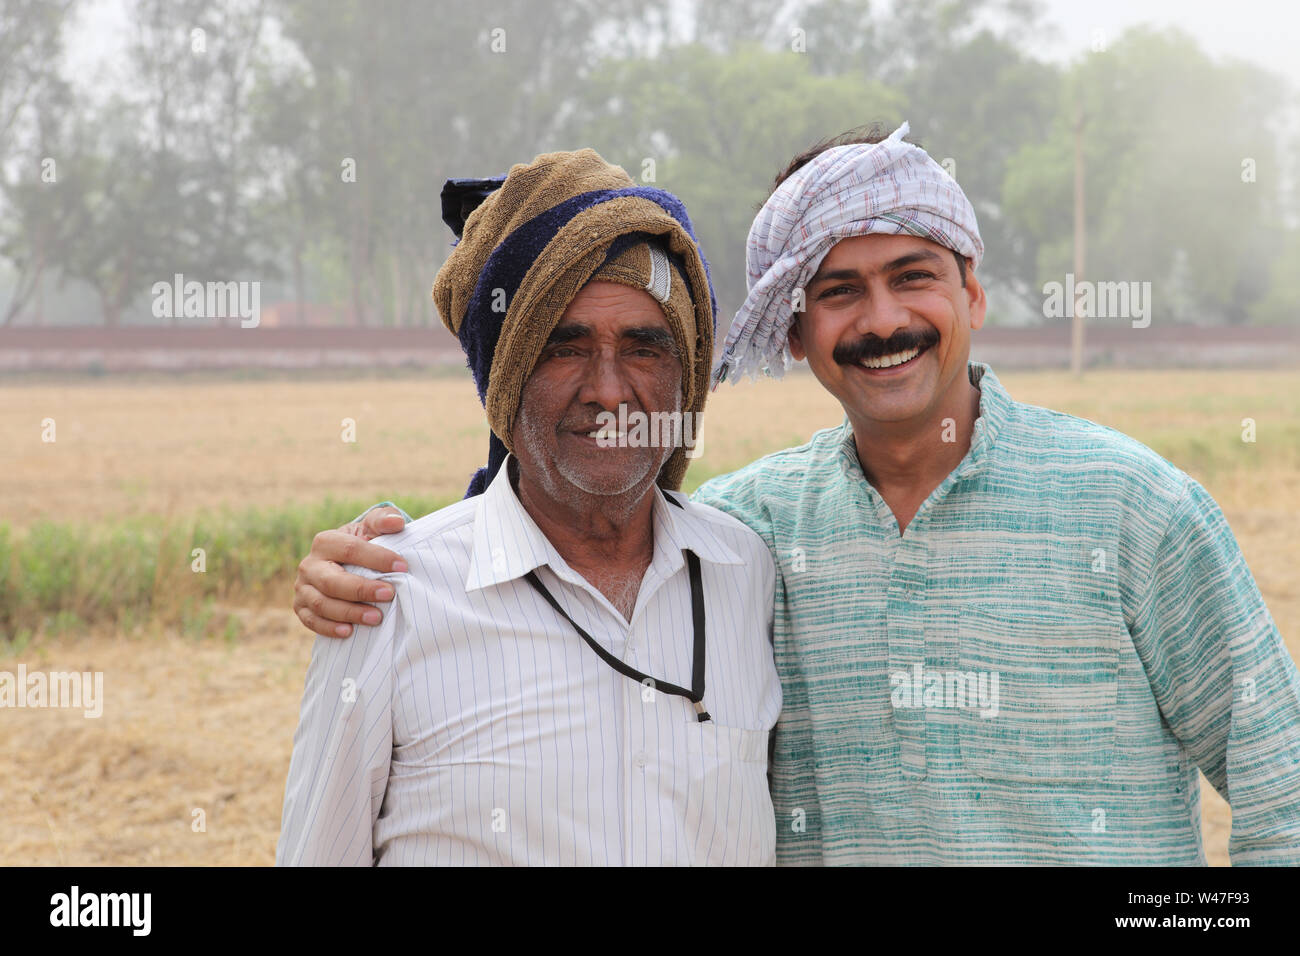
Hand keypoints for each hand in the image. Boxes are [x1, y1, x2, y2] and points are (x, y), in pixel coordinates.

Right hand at [293, 506, 408, 637]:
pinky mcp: (301, 607)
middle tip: (389, 594)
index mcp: (325, 542)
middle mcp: (309, 565)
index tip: (403, 566)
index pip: (350, 549)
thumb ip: (384, 520)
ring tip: (377, 618)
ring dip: (350, 612)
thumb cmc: (364, 544)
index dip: (377, 558)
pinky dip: (329, 628)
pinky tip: (349, 632)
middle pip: (332, 581)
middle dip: (361, 589)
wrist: (345, 564)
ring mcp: (302, 588)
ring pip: (322, 604)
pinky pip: (311, 621)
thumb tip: (397, 522)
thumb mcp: (372, 528)